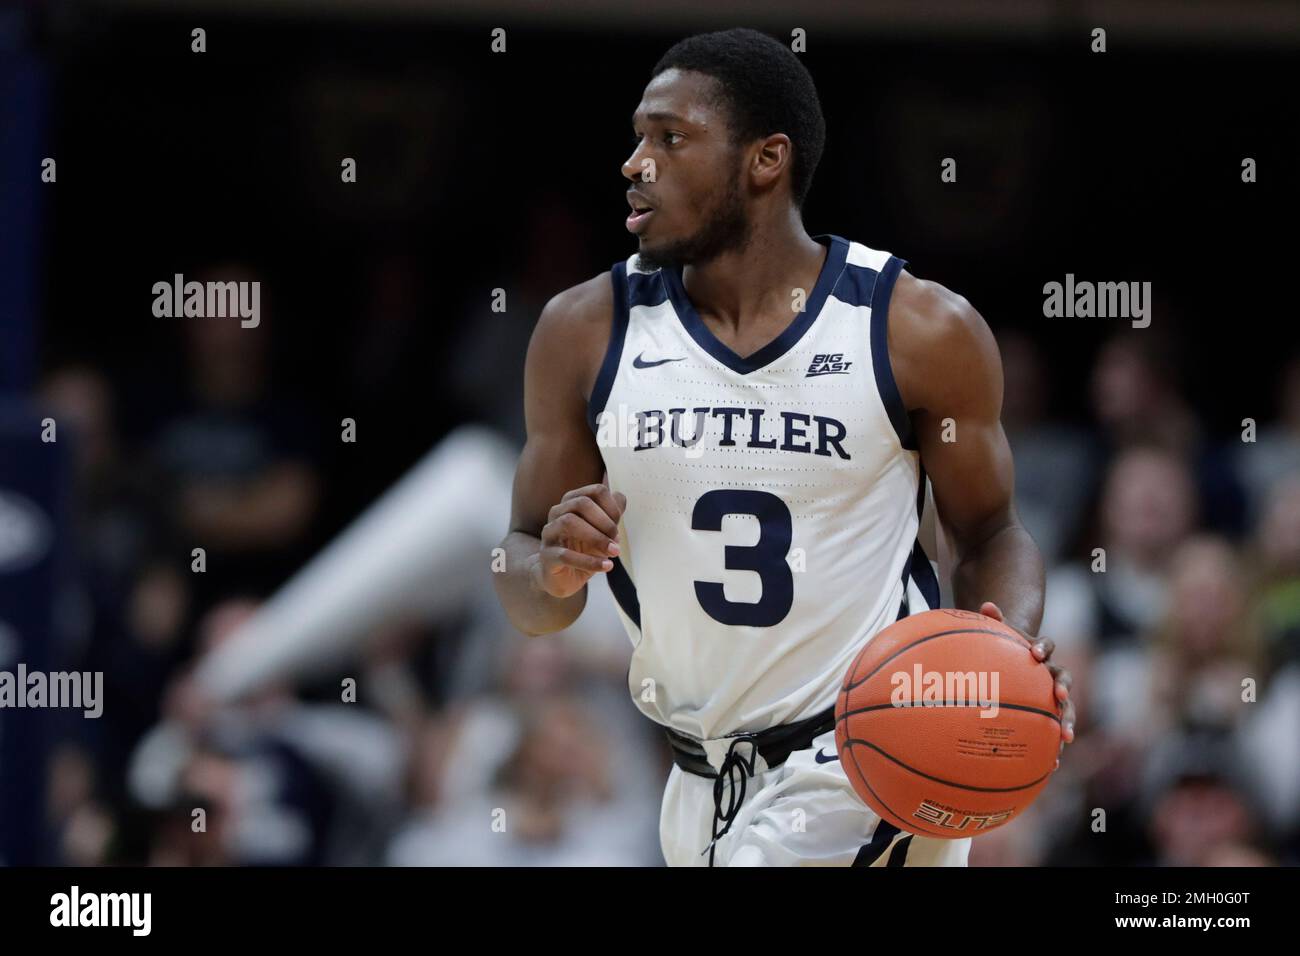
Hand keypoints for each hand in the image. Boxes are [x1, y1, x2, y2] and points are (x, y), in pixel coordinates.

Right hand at [533, 484, 626, 598]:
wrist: (564, 577)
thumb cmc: (583, 550)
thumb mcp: (602, 531)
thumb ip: (612, 514)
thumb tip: (620, 496)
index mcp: (572, 502)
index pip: (595, 491)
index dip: (612, 507)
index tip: (619, 524)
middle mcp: (557, 512)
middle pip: (581, 503)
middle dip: (604, 522)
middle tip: (616, 540)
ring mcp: (549, 533)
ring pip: (568, 522)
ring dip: (596, 538)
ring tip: (613, 552)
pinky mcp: (546, 555)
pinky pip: (565, 555)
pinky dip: (589, 561)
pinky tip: (606, 566)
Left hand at [978, 602, 1074, 758]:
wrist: (1022, 661)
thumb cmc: (1009, 648)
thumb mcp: (1003, 634)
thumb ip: (997, 620)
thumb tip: (986, 604)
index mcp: (1041, 651)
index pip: (1047, 646)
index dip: (1042, 648)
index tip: (1034, 654)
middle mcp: (1053, 672)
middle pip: (1065, 679)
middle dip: (1064, 688)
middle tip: (1060, 696)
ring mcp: (1057, 694)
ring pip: (1068, 707)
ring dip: (1067, 721)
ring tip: (1065, 738)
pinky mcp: (1053, 713)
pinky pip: (1056, 729)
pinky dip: (1055, 745)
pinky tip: (1053, 763)